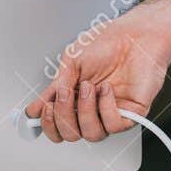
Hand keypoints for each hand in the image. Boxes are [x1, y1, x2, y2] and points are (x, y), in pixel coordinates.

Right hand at [25, 4, 170, 142]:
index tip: (42, 110)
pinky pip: (113, 125)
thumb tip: (35, 108)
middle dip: (63, 116)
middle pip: (70, 135)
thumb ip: (55, 88)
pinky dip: (106, 107)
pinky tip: (107, 89)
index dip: (47, 124)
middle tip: (65, 93)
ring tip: (90, 87)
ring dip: (85, 110)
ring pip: (91, 135)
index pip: (58, 126)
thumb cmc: (108, 43)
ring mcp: (110, 112)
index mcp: (75, 98)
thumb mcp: (71, 62)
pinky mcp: (130, 114)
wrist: (136, 35)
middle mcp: (91, 109)